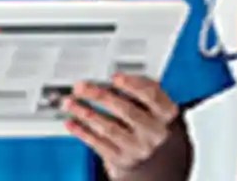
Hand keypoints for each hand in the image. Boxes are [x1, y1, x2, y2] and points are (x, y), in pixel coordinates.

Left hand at [62, 74, 179, 177]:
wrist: (153, 157)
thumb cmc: (148, 120)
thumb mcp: (153, 103)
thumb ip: (137, 87)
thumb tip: (109, 78)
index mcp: (165, 113)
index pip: (152, 95)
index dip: (133, 85)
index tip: (115, 77)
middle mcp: (154, 132)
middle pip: (127, 111)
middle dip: (100, 96)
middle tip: (81, 87)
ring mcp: (137, 147)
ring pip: (109, 128)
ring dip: (86, 113)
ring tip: (70, 102)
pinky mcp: (121, 159)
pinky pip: (98, 144)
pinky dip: (82, 132)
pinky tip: (71, 121)